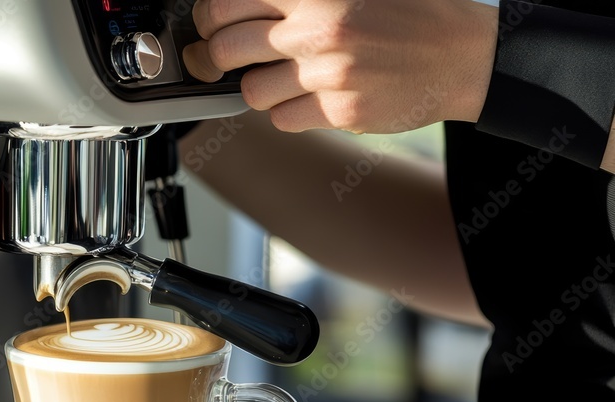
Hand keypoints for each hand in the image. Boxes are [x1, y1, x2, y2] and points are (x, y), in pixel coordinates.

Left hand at [183, 0, 497, 133]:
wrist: (461, 54)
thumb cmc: (406, 13)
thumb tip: (242, 4)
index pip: (226, 4)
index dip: (210, 18)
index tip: (212, 26)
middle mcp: (318, 29)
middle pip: (226, 49)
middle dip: (220, 57)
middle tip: (233, 58)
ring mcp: (329, 74)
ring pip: (251, 92)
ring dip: (259, 87)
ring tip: (284, 76)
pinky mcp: (341, 112)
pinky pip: (283, 120)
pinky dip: (288, 112)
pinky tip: (311, 96)